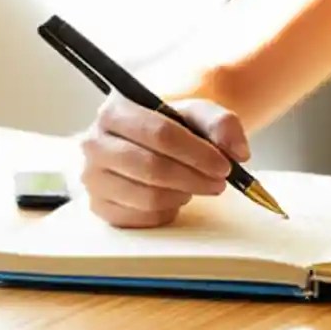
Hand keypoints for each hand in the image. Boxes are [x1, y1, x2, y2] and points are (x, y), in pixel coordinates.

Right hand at [80, 94, 249, 227]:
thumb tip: (237, 151)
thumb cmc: (173, 125)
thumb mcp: (200, 112)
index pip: (159, 134)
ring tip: (195, 185)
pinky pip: (139, 219)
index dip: (196, 154)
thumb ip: (222, 123)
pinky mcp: (99, 206)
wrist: (152, 139)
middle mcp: (94, 144)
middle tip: (219, 182)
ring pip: (146, 197)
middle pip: (151, 168)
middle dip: (192, 178)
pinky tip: (175, 197)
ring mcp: (93, 178)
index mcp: (115, 110)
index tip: (224, 165)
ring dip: (181, 195)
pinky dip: (165, 211)